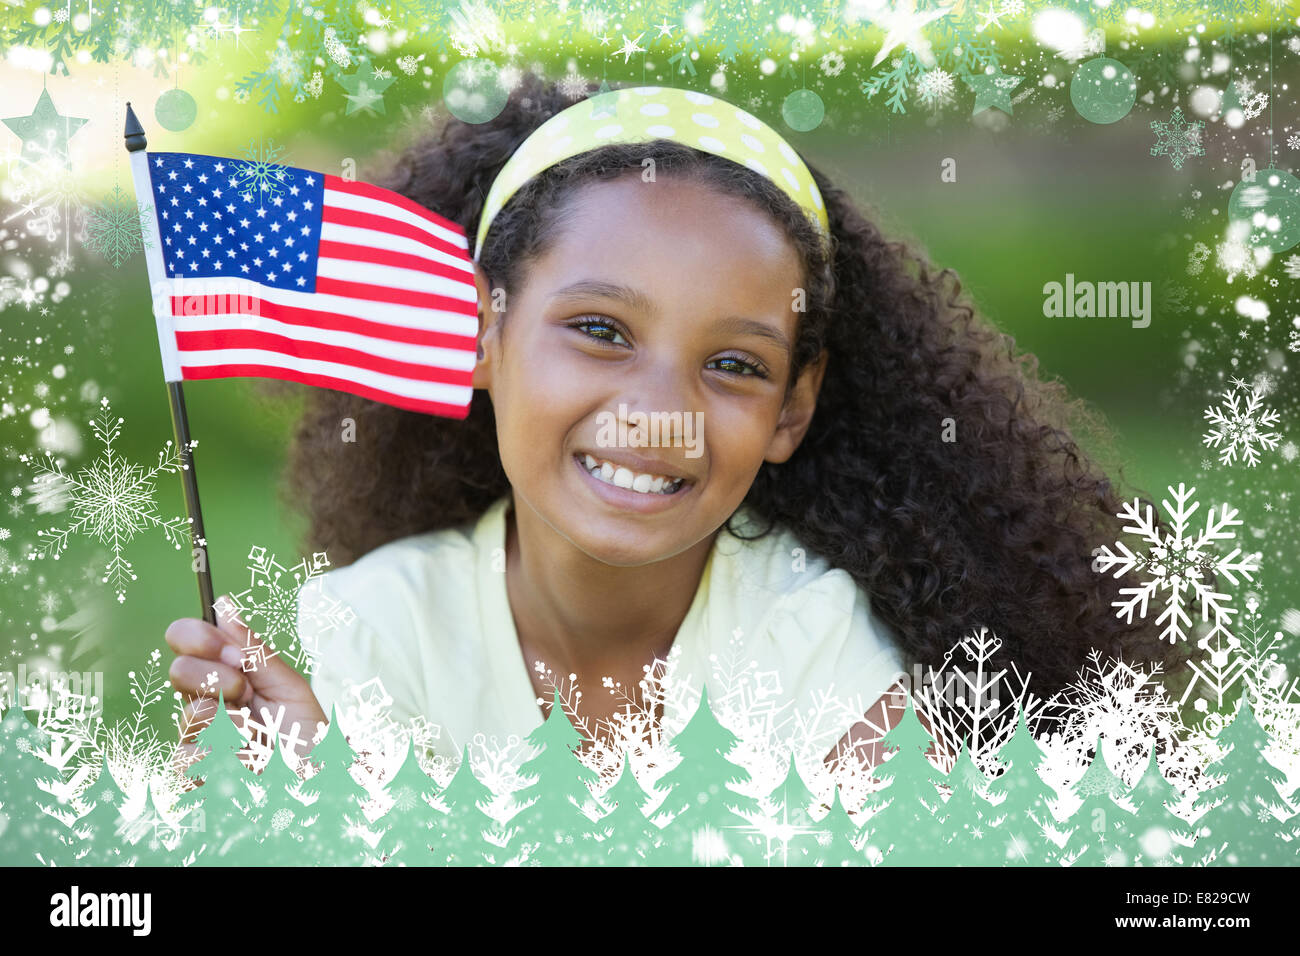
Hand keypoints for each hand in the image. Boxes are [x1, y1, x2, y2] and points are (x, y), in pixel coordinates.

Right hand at [165, 595, 328, 777]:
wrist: (318, 790)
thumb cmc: (307, 741)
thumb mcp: (290, 689)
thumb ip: (256, 652)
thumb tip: (223, 604)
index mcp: (228, 677)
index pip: (188, 644)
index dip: (195, 636)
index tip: (217, 643)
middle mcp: (206, 705)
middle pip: (179, 672)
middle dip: (219, 678)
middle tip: (248, 694)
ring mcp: (196, 740)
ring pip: (191, 714)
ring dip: (234, 722)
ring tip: (261, 736)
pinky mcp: (191, 776)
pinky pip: (189, 756)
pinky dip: (226, 755)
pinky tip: (248, 760)